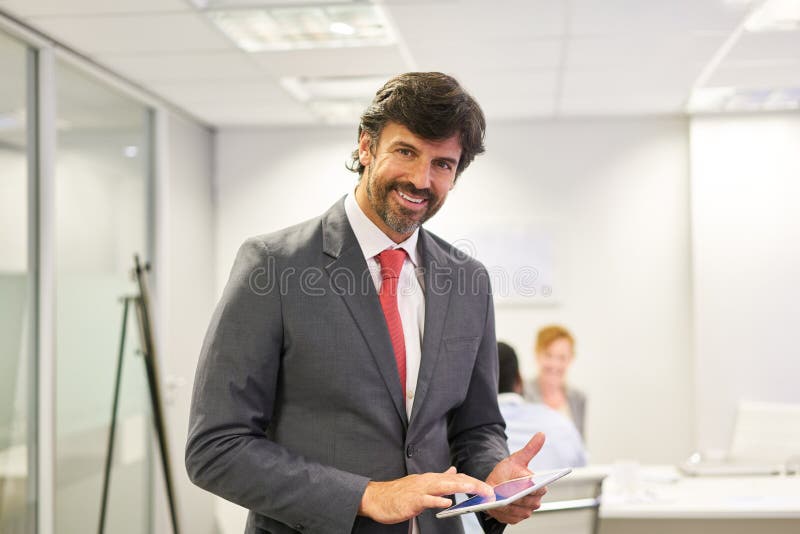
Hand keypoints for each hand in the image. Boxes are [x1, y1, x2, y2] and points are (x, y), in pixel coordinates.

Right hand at [358, 466, 492, 523]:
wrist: (377, 498)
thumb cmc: (398, 493)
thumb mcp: (422, 483)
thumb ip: (438, 478)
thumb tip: (453, 471)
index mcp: (431, 478)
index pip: (456, 478)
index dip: (473, 482)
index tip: (487, 489)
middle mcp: (427, 481)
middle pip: (454, 480)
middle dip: (473, 484)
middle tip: (488, 491)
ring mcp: (420, 490)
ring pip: (443, 486)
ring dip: (461, 487)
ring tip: (476, 490)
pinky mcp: (412, 501)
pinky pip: (426, 500)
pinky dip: (438, 500)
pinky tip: (448, 502)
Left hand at [485, 432, 546, 523]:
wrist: (494, 484)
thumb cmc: (508, 471)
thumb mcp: (517, 458)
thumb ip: (530, 448)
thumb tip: (541, 434)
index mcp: (537, 486)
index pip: (540, 490)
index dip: (533, 488)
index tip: (524, 485)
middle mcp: (534, 501)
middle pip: (531, 503)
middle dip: (520, 498)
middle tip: (508, 493)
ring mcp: (525, 511)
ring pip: (521, 512)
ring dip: (511, 507)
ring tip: (500, 501)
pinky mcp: (515, 518)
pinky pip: (512, 519)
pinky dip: (504, 514)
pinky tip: (498, 508)